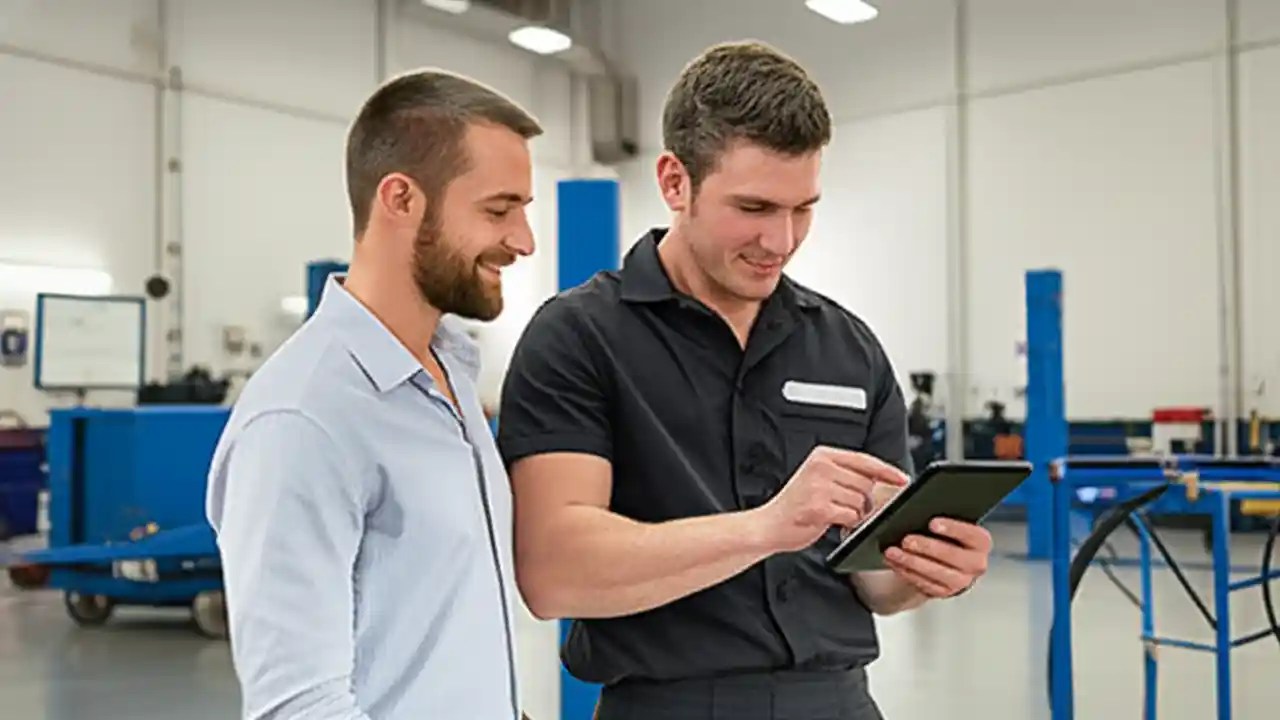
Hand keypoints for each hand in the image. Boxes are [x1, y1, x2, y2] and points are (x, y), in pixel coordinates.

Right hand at [757, 446, 908, 552]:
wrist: (769, 525)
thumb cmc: (797, 506)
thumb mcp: (820, 480)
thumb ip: (846, 476)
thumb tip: (881, 482)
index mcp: (822, 456)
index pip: (864, 460)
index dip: (887, 471)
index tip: (903, 479)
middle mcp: (821, 467)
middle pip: (866, 484)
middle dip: (864, 500)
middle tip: (847, 509)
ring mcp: (819, 486)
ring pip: (860, 502)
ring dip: (855, 514)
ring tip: (834, 515)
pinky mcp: (819, 507)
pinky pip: (851, 516)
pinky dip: (847, 523)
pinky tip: (831, 522)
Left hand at [883, 517, 991, 597]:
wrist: (936, 556)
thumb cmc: (939, 532)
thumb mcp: (942, 516)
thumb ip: (934, 508)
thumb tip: (912, 498)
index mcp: (980, 541)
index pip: (973, 534)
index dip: (953, 528)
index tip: (932, 523)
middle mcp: (976, 563)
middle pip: (954, 557)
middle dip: (928, 547)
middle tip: (907, 540)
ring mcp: (961, 581)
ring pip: (938, 574)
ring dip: (913, 562)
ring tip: (893, 551)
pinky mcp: (944, 592)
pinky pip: (925, 584)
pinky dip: (906, 572)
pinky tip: (894, 562)